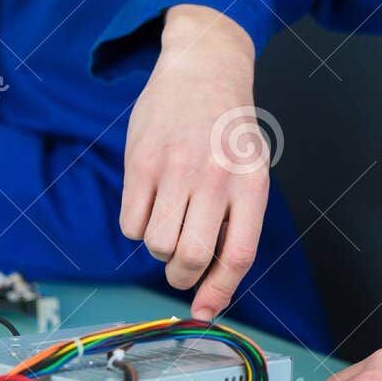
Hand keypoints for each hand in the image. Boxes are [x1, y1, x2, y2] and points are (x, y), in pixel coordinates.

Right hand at [120, 4, 268, 320]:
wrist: (203, 68)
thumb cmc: (227, 132)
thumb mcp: (250, 171)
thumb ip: (236, 224)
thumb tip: (210, 290)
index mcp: (251, 184)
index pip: (238, 255)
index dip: (219, 292)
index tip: (202, 313)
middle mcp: (215, 177)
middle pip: (191, 257)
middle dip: (182, 275)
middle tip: (181, 264)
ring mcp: (175, 167)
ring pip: (156, 244)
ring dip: (159, 248)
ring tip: (169, 221)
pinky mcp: (140, 161)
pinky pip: (130, 223)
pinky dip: (137, 227)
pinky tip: (150, 203)